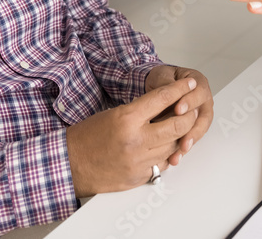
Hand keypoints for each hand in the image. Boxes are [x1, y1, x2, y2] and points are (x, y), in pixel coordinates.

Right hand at [66, 77, 198, 196]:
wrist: (70, 164)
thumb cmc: (88, 136)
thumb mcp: (114, 114)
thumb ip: (140, 112)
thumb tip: (166, 107)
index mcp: (127, 118)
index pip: (162, 98)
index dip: (180, 89)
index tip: (190, 84)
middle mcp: (135, 140)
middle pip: (177, 125)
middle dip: (189, 115)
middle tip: (192, 108)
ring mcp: (138, 161)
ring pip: (174, 146)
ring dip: (181, 136)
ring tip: (182, 127)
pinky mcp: (139, 176)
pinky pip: (163, 164)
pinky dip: (167, 154)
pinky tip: (166, 147)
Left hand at [145, 66, 213, 165]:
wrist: (157, 87)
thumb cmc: (162, 79)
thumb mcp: (162, 75)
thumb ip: (167, 84)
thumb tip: (167, 91)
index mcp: (199, 84)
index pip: (199, 93)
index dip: (190, 102)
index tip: (178, 109)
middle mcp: (202, 101)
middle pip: (203, 116)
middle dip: (193, 129)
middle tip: (183, 136)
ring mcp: (198, 116)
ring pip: (199, 131)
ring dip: (190, 142)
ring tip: (181, 150)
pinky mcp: (191, 129)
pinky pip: (190, 139)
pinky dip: (183, 149)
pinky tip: (175, 157)